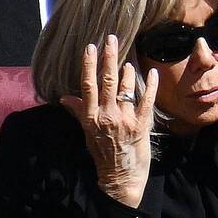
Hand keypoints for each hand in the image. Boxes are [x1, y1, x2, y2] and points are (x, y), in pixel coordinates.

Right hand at [60, 35, 157, 208]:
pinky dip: (150, 86)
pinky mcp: (141, 126)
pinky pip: (147, 102)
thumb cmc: (103, 157)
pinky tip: (152, 72)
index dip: (89, 65)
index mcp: (91, 117)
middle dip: (109, 58)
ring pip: (126, 88)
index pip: (88, 85)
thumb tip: (65, 98)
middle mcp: (107, 116)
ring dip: (127, 72)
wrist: (120, 179)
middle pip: (107, 81)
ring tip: (127, 61)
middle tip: (111, 39)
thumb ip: (80, 113)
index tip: (90, 47)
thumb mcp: (88, 135)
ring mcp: (125, 121)